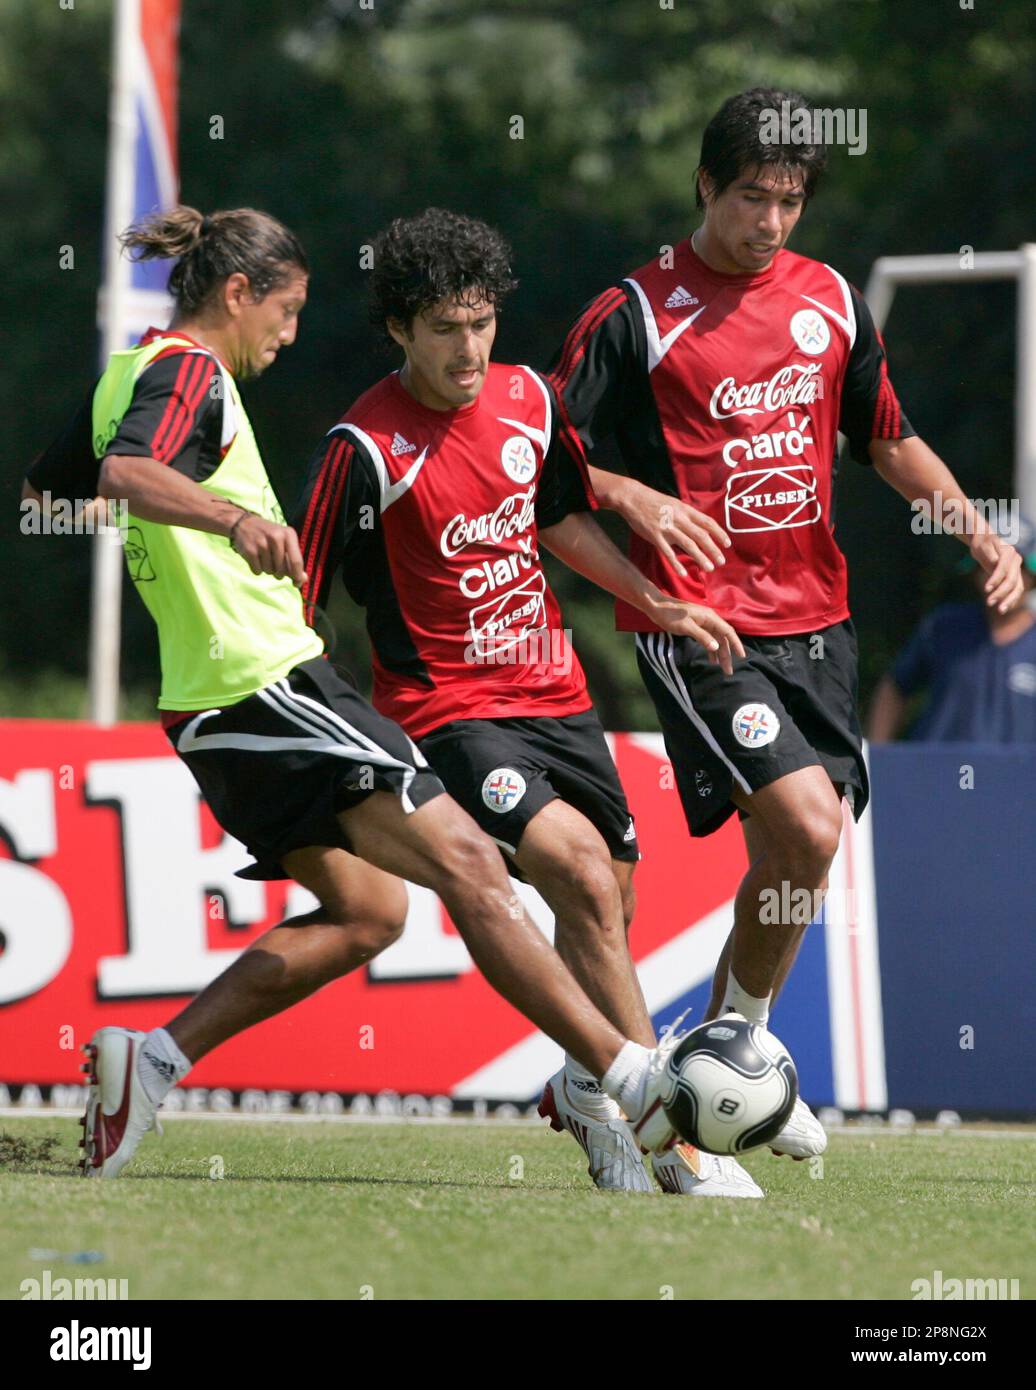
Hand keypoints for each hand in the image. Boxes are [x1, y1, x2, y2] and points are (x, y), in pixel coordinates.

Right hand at [230, 512, 307, 586]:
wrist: (244, 524)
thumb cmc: (270, 536)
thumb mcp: (285, 542)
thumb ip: (294, 561)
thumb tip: (303, 580)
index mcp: (288, 534)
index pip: (296, 561)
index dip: (297, 576)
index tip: (297, 584)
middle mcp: (276, 537)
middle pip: (282, 570)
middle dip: (280, 573)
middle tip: (274, 563)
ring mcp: (261, 543)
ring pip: (270, 572)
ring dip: (268, 570)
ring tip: (264, 557)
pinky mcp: (249, 550)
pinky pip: (258, 571)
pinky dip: (257, 569)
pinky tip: (255, 557)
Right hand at [615, 479, 729, 575]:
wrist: (633, 498)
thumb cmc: (654, 502)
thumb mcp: (675, 504)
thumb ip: (687, 516)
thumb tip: (700, 528)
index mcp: (686, 510)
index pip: (707, 522)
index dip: (719, 533)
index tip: (727, 544)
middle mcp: (679, 519)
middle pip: (701, 536)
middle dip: (713, 549)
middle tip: (721, 562)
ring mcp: (667, 528)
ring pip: (688, 545)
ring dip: (700, 557)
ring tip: (709, 568)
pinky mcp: (655, 536)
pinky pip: (668, 552)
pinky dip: (676, 563)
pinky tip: (683, 573)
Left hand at [647, 594, 744, 674]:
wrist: (657, 607)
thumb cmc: (670, 616)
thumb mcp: (686, 627)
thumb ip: (701, 636)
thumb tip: (716, 647)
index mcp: (710, 617)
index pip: (728, 632)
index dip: (736, 644)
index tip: (742, 657)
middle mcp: (709, 620)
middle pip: (723, 638)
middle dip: (727, 655)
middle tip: (728, 671)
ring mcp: (703, 623)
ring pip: (716, 640)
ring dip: (719, 653)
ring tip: (722, 668)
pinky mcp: (696, 627)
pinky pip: (708, 639)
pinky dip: (710, 649)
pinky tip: (711, 659)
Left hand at [969, 533, 1023, 613]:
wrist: (987, 541)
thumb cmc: (982, 543)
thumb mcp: (982, 545)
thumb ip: (989, 553)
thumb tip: (995, 562)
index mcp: (1008, 552)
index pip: (1003, 568)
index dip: (995, 579)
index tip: (986, 589)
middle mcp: (1016, 561)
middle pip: (1012, 580)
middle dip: (1001, 592)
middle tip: (989, 603)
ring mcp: (1016, 569)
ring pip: (1017, 587)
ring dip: (1009, 600)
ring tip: (1000, 610)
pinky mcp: (1014, 576)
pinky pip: (1016, 589)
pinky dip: (1011, 599)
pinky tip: (1005, 608)